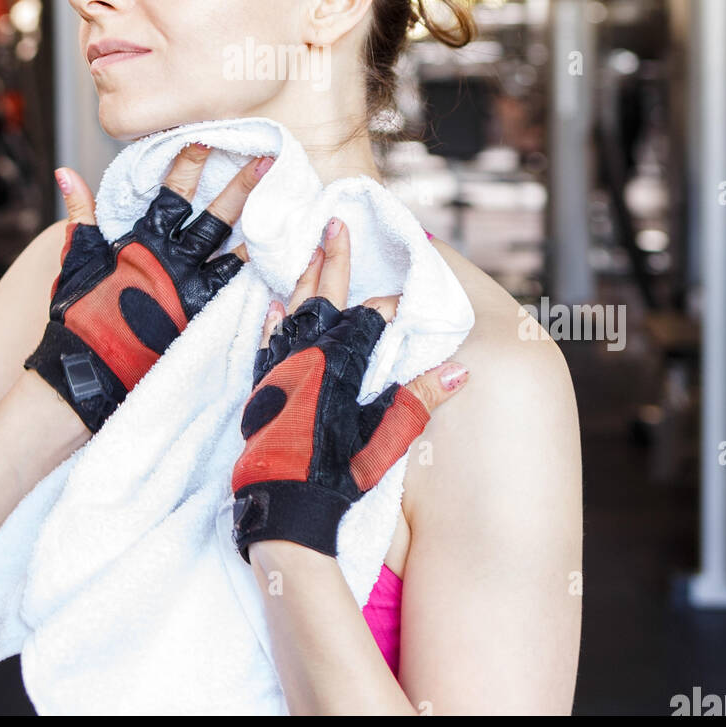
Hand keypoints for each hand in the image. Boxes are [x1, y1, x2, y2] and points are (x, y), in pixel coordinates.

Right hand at [24, 142, 270, 433]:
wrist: (83, 372)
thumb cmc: (78, 314)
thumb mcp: (77, 258)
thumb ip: (80, 213)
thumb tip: (67, 171)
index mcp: (143, 244)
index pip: (172, 195)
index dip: (189, 165)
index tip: (209, 137)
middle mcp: (172, 265)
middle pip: (214, 219)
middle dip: (240, 188)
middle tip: (267, 161)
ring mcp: (189, 295)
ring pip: (232, 257)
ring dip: (256, 234)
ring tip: (284, 211)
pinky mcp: (199, 324)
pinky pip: (233, 298)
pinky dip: (252, 282)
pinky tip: (275, 269)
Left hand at [230, 215, 469, 563]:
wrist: (285, 505)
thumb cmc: (340, 472)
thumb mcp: (389, 435)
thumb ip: (422, 398)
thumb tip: (462, 370)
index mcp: (341, 359)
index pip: (370, 315)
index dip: (390, 305)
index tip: (405, 301)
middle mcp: (308, 353)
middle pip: (325, 292)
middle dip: (334, 255)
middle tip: (336, 220)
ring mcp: (280, 367)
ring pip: (293, 308)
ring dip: (303, 276)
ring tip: (309, 249)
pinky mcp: (263, 385)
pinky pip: (267, 338)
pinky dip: (273, 317)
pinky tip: (274, 303)